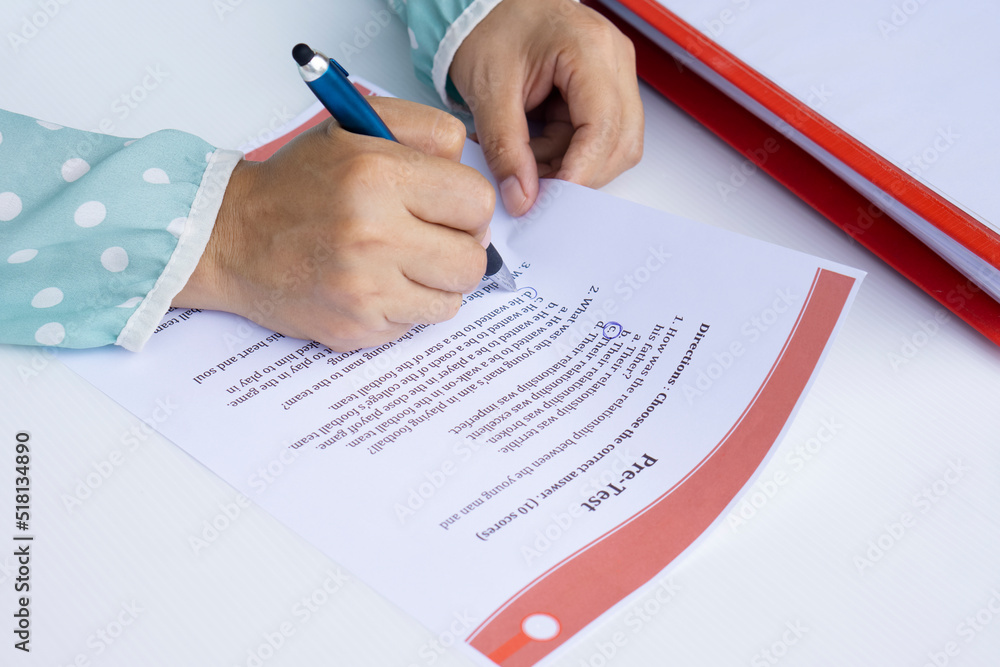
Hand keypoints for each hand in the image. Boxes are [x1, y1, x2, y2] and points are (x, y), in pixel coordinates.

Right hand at [173, 97, 494, 351]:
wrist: (230, 238)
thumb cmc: (296, 185)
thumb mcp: (355, 126)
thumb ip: (424, 129)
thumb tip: (470, 164)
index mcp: (378, 175)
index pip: (477, 201)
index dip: (469, 207)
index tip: (450, 210)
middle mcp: (374, 233)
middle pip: (472, 259)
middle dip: (459, 249)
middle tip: (432, 241)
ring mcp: (366, 287)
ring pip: (453, 297)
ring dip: (436, 282)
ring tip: (403, 264)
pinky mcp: (357, 326)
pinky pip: (417, 323)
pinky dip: (405, 307)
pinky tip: (376, 285)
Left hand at [450, 0, 643, 215]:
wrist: (487, 8)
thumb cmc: (489, 29)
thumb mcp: (489, 91)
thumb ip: (505, 149)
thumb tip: (522, 198)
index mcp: (589, 48)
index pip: (604, 126)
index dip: (581, 171)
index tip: (550, 199)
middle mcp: (613, 60)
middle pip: (622, 141)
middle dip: (581, 174)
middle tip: (537, 189)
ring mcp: (613, 75)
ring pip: (615, 146)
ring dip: (572, 166)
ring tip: (527, 161)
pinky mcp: (603, 91)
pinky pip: (599, 139)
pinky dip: (568, 155)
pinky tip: (536, 149)